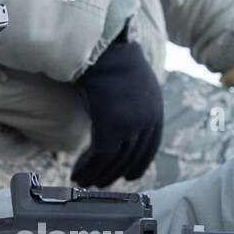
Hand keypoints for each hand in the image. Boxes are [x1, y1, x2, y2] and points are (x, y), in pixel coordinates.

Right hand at [71, 37, 163, 186]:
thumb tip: (123, 126)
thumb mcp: (134, 84)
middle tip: (99, 183)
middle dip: (113, 174)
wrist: (102, 50)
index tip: (129, 176)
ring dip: (96, 175)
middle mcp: (146, 121)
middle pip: (131, 158)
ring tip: (83, 181)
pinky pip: (99, 157)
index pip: (150, 147)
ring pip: (114, 161)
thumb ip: (134, 106)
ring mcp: (130, 126)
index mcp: (156, 110)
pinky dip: (87, 168)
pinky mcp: (111, 129)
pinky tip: (77, 173)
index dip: (139, 164)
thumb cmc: (112, 63)